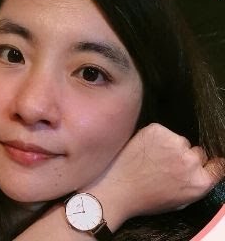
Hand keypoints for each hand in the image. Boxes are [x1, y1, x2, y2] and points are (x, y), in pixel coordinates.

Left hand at [85, 124, 224, 228]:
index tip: (203, 163)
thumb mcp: (182, 199)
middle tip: (166, 164)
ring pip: (180, 140)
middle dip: (186, 156)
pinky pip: (163, 131)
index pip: (219, 164)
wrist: (116, 189)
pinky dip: (155, 137)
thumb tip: (206, 169)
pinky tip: (143, 150)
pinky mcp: (157, 130)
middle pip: (198, 152)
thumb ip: (197, 182)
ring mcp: (174, 143)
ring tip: (152, 158)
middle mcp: (190, 161)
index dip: (209, 163)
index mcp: (200, 181)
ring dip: (170, 146)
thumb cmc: (146, 198)